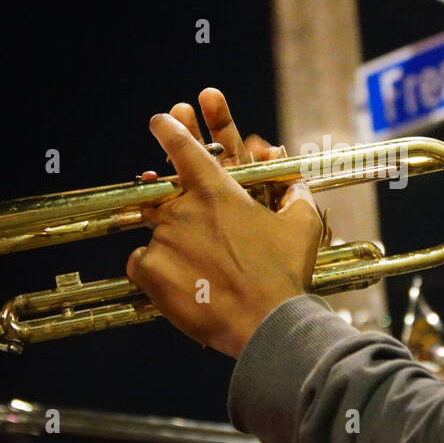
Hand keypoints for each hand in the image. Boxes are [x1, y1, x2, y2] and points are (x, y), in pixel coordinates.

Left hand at [127, 89, 322, 358]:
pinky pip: (141, 261)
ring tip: (205, 273)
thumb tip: (298, 184)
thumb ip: (297, 196)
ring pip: (158, 232)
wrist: (266, 323)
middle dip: (181, 211)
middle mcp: (183, 208)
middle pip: (168, 196)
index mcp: (217, 190)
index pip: (183, 146)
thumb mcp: (302, 226)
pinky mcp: (148, 269)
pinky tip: (184, 284)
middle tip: (204, 237)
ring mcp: (162, 238)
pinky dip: (157, 270)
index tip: (161, 119)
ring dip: (177, 245)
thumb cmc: (284, 273)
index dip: (170, 128)